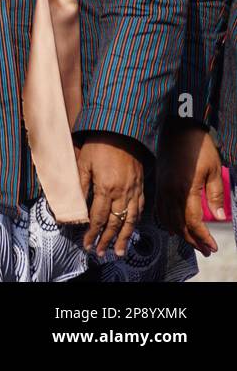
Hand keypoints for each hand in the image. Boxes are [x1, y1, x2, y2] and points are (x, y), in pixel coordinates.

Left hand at [77, 132, 145, 257]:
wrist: (122, 132)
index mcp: (106, 188)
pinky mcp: (141, 187)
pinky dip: (135, 222)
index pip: (99, 218)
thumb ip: (80, 185)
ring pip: (130, 220)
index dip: (92, 233)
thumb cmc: (99, 145)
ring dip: (124, 238)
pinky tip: (131, 229)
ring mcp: (135, 191)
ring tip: (119, 252)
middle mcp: (123, 193)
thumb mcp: (83, 163)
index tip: (86, 244)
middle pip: (115, 223)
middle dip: (107, 240)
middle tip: (100, 253)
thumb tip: (74, 205)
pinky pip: (140, 210)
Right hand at [157, 124, 224, 255]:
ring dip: (180, 233)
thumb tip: (219, 217)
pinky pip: (160, 209)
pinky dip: (166, 221)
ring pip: (168, 219)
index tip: (212, 246)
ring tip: (193, 242)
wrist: (178, 127)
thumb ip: (215, 195)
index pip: (193, 221)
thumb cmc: (199, 147)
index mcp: (185, 189)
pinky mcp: (159, 183)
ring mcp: (162, 187)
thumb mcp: (214, 170)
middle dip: (193, 240)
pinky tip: (173, 227)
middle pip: (179, 224)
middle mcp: (170, 191)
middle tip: (205, 250)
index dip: (203, 237)